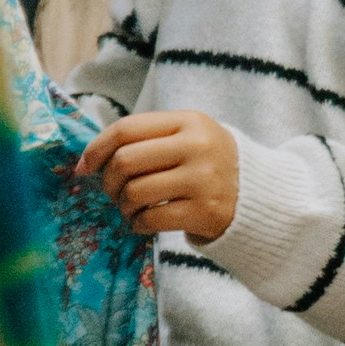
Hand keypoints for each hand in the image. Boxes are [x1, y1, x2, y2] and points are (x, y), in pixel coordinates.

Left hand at [79, 107, 240, 246]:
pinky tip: (143, 222)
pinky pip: (151, 219)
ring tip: (130, 209)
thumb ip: (147, 140)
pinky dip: (137, 224)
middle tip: (112, 192)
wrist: (259, 196)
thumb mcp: (188, 138)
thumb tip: (88, 160)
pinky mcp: (205, 211)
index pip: (127, 128)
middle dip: (108, 181)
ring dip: (123, 206)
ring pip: (135, 192)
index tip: (85, 167)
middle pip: (126, 161)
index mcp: (189, 121)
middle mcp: (197, 146)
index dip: (97, 148)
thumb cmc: (209, 164)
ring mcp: (203, 179)